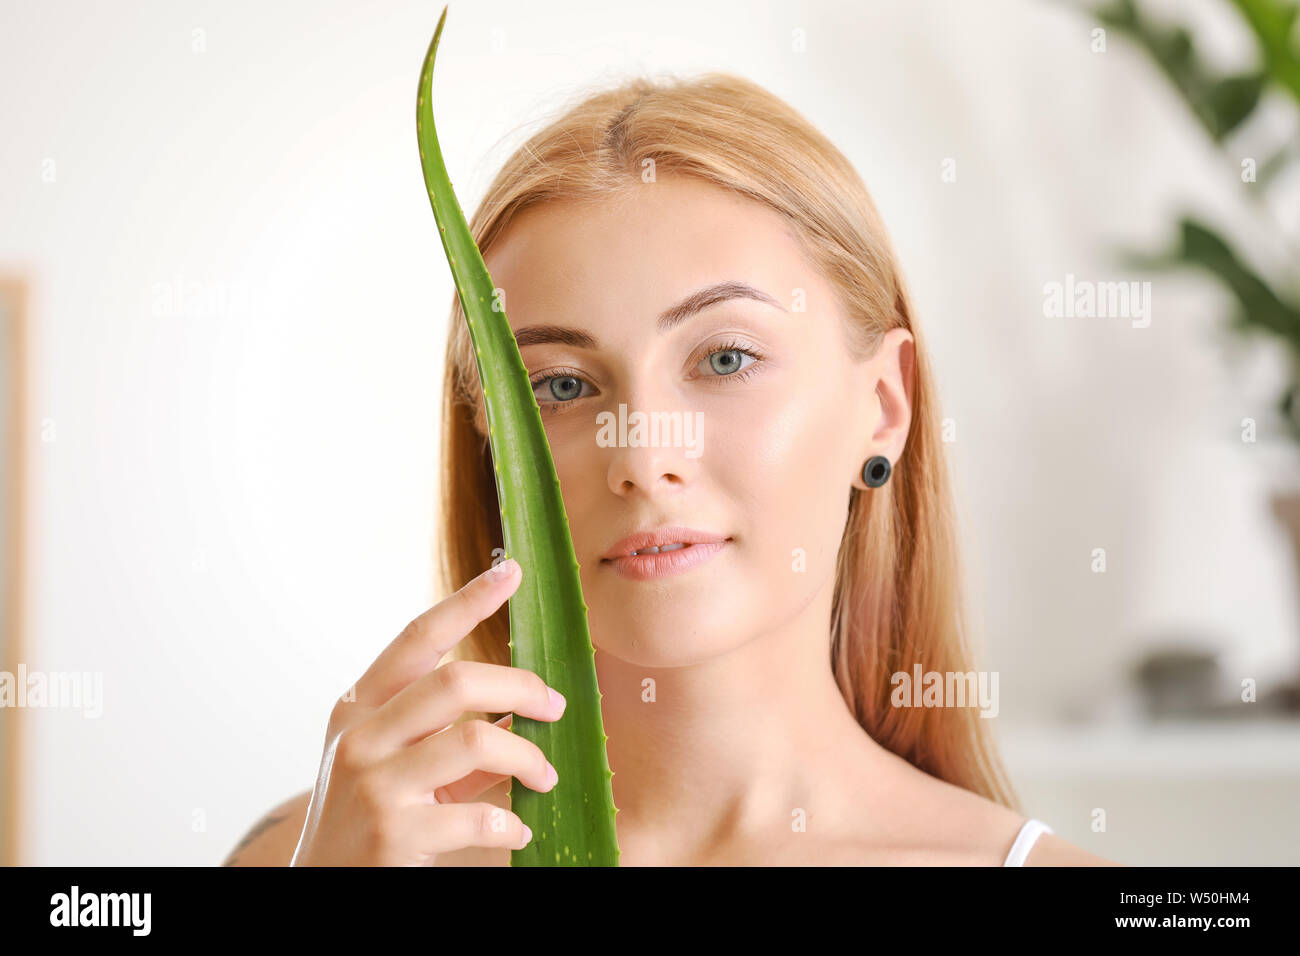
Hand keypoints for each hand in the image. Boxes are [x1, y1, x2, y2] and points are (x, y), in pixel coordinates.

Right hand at [290, 558, 564, 864]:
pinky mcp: (394, 833)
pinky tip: (518, 831)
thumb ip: (442, 728)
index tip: (511, 570)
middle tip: (555, 706)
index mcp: (359, 706)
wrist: (319, 887)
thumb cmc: (369, 815)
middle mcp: (361, 736)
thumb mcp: (390, 760)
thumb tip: (522, 705)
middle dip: (522, 687)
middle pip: (458, 681)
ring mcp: (374, 784)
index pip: (418, 636)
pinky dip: (512, 823)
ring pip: (478, 741)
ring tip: (546, 778)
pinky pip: (480, 815)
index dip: (468, 601)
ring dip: (529, 759)